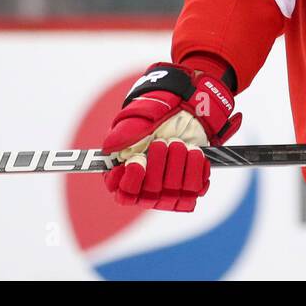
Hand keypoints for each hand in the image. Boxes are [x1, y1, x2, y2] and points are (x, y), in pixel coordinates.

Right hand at [102, 59, 240, 211]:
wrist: (185, 110)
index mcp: (127, 174)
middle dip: (158, 164)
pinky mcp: (191, 188)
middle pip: (151, 193)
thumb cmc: (156, 116)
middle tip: (162, 142)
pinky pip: (196, 190)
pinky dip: (196, 168)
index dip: (131, 181)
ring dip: (178, 163)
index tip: (137, 161)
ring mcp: (169, 191)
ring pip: (174, 192)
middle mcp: (147, 187)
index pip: (124, 194)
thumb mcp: (138, 119)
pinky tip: (194, 152)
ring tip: (179, 143)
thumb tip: (109, 147)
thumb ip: (123, 134)